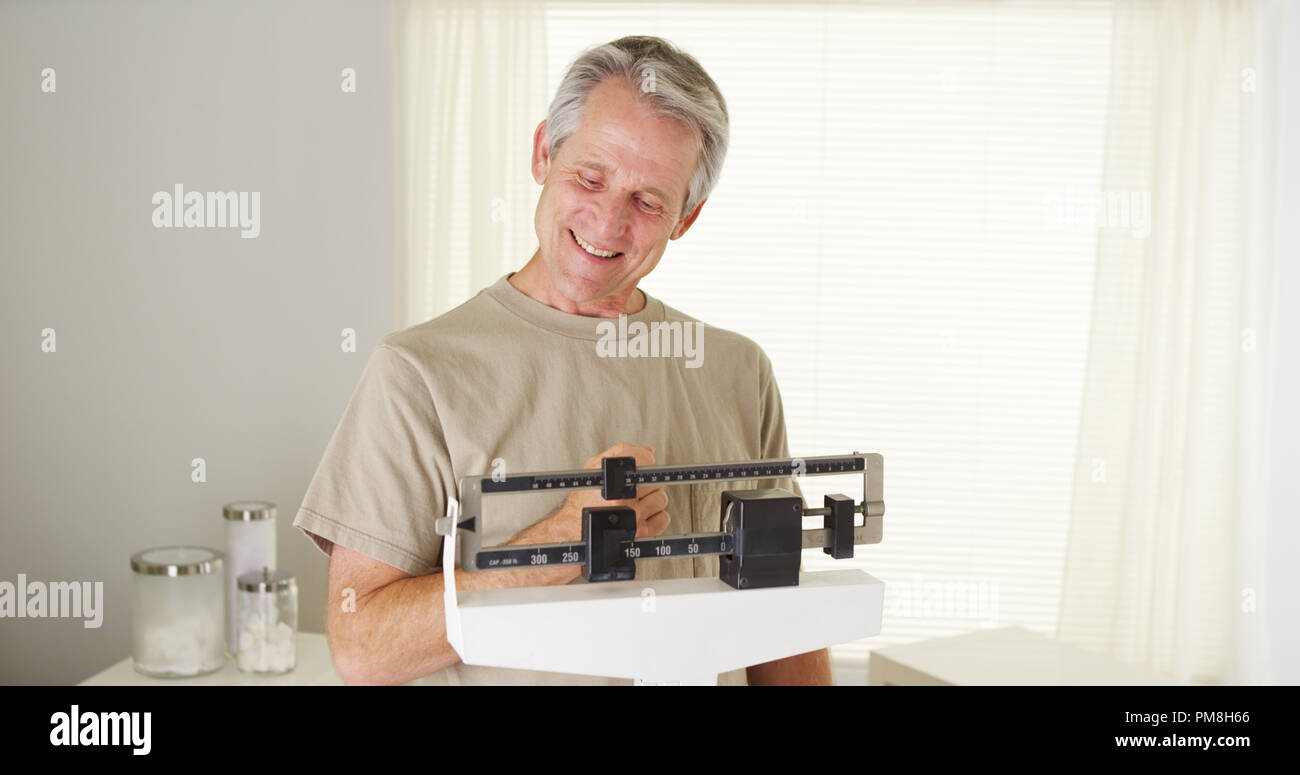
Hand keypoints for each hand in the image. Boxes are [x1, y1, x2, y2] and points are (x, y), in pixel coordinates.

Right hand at [547, 442, 670, 541]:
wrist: (575, 529)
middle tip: (632, 489)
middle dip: (644, 484)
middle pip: (654, 481)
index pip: (646, 460)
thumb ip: (621, 453)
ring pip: (661, 499)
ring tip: (635, 503)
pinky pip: (664, 518)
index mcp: (613, 479)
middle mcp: (623, 499)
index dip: (644, 461)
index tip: (640, 466)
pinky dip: (656, 517)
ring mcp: (634, 517)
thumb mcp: (594, 468)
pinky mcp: (641, 533)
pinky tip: (642, 515)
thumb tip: (648, 451)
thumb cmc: (584, 500)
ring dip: (651, 501)